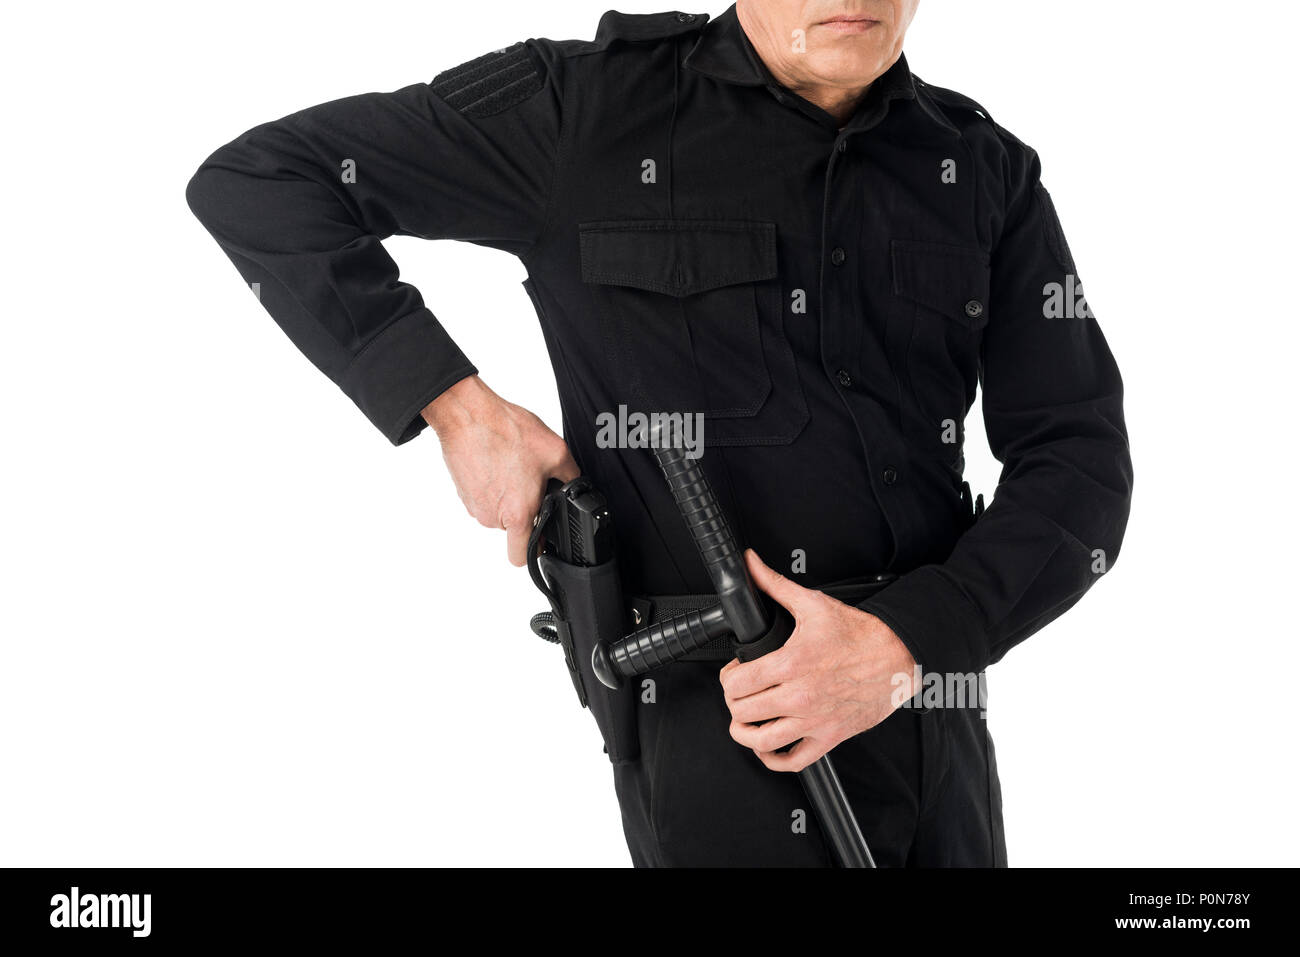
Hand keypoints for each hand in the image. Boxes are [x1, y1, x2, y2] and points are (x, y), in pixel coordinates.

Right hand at [422, 375, 578, 566]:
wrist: (467, 415)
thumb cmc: (506, 431)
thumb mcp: (556, 451)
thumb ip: (572, 477)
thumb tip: (577, 486)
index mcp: (517, 513)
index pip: (522, 557)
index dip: (535, 549)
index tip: (542, 535)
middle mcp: (492, 516)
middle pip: (514, 529)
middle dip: (525, 510)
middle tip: (530, 482)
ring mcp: (474, 506)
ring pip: (498, 513)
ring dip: (508, 497)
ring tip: (513, 467)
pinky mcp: (463, 494)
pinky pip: (484, 500)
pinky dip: (492, 487)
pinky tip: (499, 463)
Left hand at [719, 549, 919, 771]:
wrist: (898, 655)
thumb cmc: (861, 634)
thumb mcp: (813, 604)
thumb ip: (775, 585)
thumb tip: (751, 564)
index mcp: (791, 664)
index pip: (736, 684)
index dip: (727, 678)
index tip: (734, 673)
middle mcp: (800, 696)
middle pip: (742, 712)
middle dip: (734, 702)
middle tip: (740, 693)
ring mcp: (814, 720)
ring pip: (761, 742)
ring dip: (745, 733)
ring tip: (744, 722)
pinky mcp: (830, 737)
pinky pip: (794, 761)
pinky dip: (774, 759)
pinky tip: (767, 748)